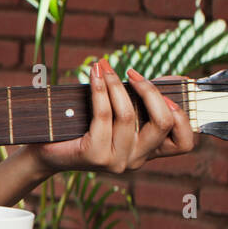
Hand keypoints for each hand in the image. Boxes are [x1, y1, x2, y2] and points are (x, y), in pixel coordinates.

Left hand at [32, 58, 198, 174]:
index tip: (172, 85)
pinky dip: (100, 90)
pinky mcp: (96, 156)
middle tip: (131, 72)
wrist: (43, 149)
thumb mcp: (113, 114)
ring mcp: (118, 161)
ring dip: (116, 84)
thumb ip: (135, 102)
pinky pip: (104, 115)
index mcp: (147, 152)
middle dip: (150, 90)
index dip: (184, 113)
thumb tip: (158, 77)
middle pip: (163, 123)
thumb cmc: (79, 127)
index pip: (184, 143)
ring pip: (130, 115)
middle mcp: (137, 160)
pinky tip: (95, 75)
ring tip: (104, 67)